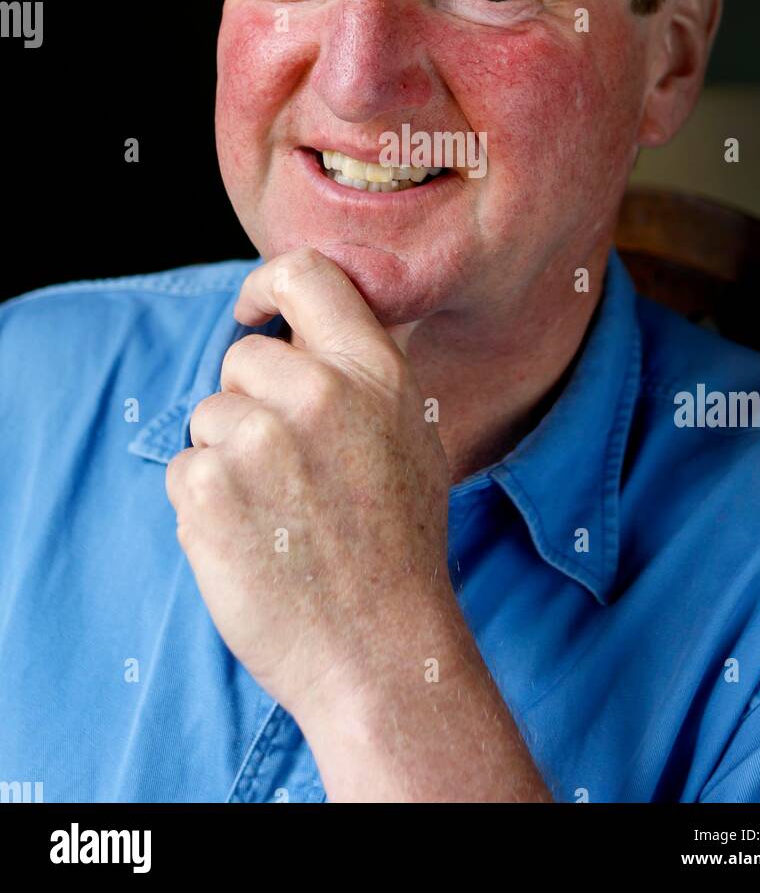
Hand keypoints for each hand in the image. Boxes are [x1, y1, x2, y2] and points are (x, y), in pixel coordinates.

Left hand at [165, 246, 451, 725]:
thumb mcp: (409, 435)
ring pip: (208, 416)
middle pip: (242, 357)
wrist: (380, 652)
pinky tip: (252, 542)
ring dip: (227, 459)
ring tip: (276, 516)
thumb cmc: (397, 548)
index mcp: (374, 372)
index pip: (306, 274)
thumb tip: (297, 331)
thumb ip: (357, 374)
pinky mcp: (208, 489)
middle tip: (287, 469)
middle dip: (250, 403)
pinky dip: (204, 504)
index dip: (265, 286)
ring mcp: (259, 440)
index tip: (253, 311)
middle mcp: (318, 393)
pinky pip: (183, 469)